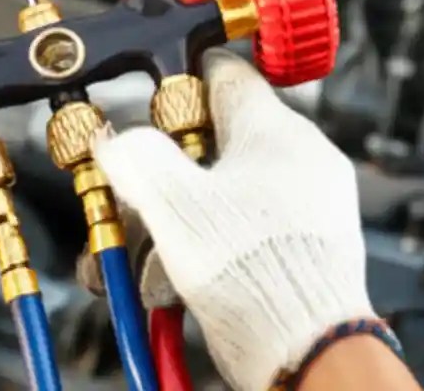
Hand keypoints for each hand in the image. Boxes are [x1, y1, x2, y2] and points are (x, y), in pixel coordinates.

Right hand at [94, 49, 374, 390]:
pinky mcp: (304, 247)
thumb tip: (114, 139)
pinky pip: (242, 231)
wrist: (308, 349)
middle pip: (211, 145)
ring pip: (221, 195)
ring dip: (172, 226)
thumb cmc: (257, 275)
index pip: (223, 74)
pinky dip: (204, 251)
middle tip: (128, 206)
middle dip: (160, 181)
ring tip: (144, 265)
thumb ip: (137, 159)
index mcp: (275, 130)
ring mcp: (306, 204)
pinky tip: (173, 283)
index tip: (146, 107)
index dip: (176, 86)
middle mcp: (298, 159)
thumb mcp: (174, 205)